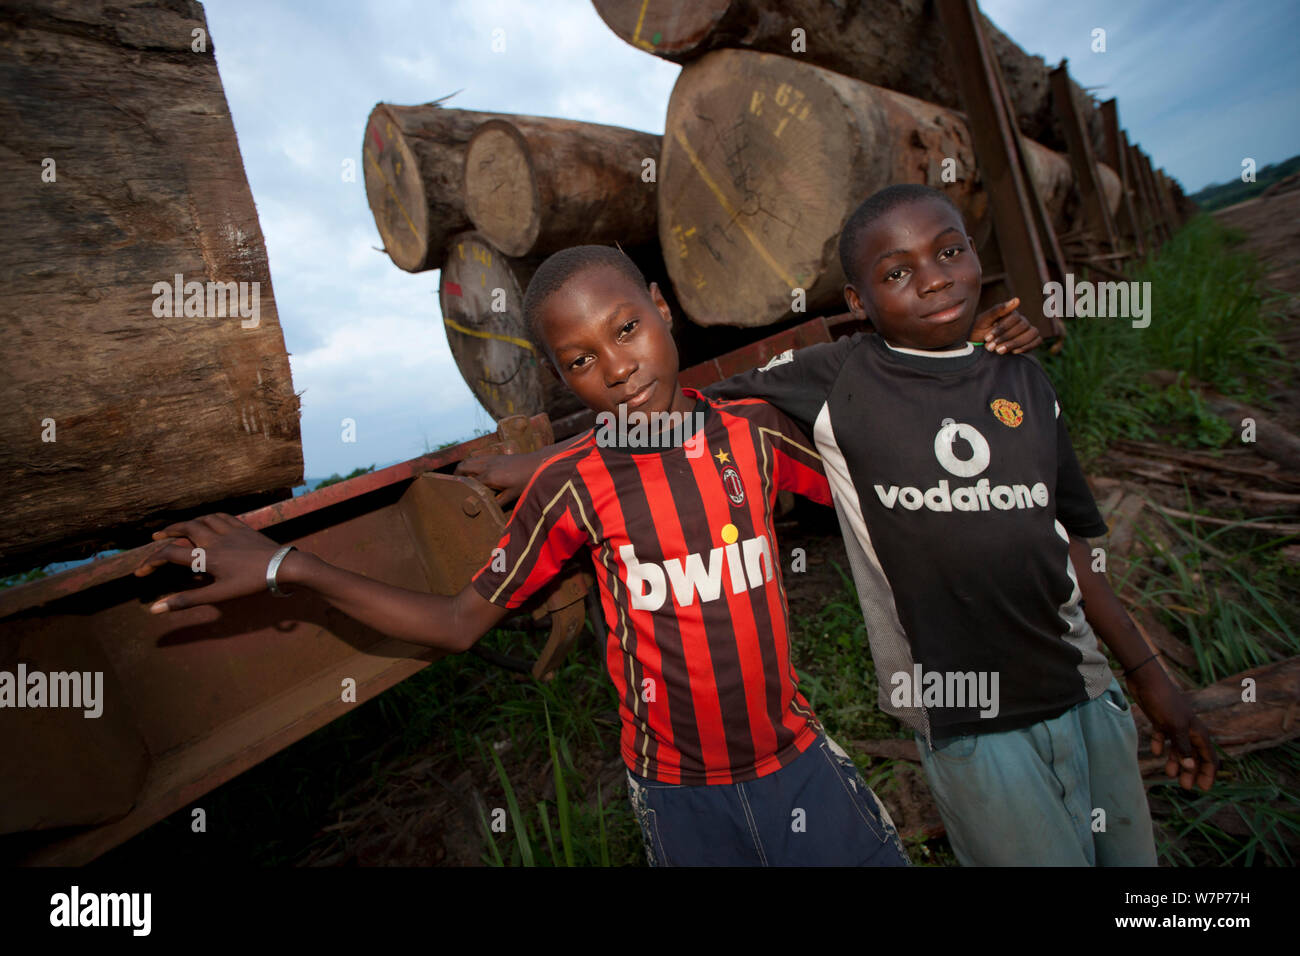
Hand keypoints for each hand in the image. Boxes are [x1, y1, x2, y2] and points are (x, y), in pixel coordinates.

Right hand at [133, 513, 285, 612]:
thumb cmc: (251, 583)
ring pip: (203, 520)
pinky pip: (222, 517)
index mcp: (206, 557)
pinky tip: (209, 520)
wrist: (283, 566)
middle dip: (168, 533)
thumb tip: (155, 610)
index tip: (139, 572)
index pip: (170, 555)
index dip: (151, 562)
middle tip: (156, 537)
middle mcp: (215, 540)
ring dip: (188, 522)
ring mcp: (230, 531)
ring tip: (179, 527)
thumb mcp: (218, 595)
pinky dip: (210, 517)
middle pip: (185, 529)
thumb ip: (187, 600)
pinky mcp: (244, 528)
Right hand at [455, 451, 536, 506]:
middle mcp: (486, 466)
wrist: (538, 464)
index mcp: (489, 477)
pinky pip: (477, 457)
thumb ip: (498, 503)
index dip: (461, 490)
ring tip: (461, 479)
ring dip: (462, 468)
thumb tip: (487, 511)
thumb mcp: (512, 495)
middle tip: (454, 486)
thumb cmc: (527, 481)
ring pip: (468, 460)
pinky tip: (474, 471)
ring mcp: (490, 459)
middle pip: (462, 468)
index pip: (468, 484)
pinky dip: (471, 463)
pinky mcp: (495, 456)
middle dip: (456, 476)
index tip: (456, 497)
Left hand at [970, 297, 1042, 353]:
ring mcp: (1027, 330)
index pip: (1015, 317)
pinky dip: (1028, 346)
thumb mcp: (983, 320)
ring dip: (1015, 343)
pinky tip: (1014, 352)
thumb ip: (997, 310)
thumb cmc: (979, 332)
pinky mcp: (1031, 341)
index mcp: (1010, 313)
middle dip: (1005, 338)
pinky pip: (1037, 341)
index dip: (1001, 328)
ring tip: (999, 351)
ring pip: (1031, 333)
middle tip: (990, 347)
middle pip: (1022, 326)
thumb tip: (1017, 300)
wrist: (978, 347)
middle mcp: (1021, 320)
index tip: (987, 338)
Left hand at [1127, 667, 1218, 789]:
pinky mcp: (1159, 719)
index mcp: (1198, 732)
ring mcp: (1174, 724)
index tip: (1204, 789)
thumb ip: (1182, 747)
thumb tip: (1189, 767)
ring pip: (1178, 748)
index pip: (1209, 757)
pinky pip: (1162, 736)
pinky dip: (1160, 745)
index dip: (1208, 773)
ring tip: (1169, 774)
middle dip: (1191, 771)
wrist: (1146, 679)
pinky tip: (1155, 752)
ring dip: (1176, 761)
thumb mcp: (1174, 727)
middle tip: (1185, 787)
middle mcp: (1188, 729)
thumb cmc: (1164, 702)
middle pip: (1194, 755)